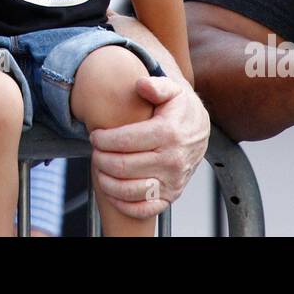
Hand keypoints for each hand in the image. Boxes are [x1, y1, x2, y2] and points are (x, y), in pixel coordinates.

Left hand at [88, 76, 209, 218]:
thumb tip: (141, 84)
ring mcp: (173, 181)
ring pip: (130, 190)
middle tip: (94, 151)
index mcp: (169, 133)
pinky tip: (111, 190)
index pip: (125, 141)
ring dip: (106, 181)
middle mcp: (173, 160)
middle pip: (123, 166)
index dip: (103, 139)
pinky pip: (144, 209)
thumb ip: (155, 85)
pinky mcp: (172, 195)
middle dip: (100, 159)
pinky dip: (123, 204)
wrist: (199, 129)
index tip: (95, 135)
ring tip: (99, 168)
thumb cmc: (178, 108)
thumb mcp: (171, 90)